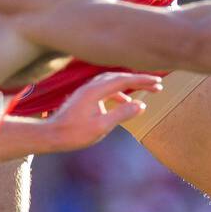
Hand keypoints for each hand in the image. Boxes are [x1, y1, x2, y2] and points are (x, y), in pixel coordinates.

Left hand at [43, 71, 161, 150]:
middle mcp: (91, 86)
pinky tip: (125, 103)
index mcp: (96, 91)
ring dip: (129, 85)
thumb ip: (122, 114)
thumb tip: (141, 105)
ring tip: (144, 92)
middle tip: (157, 85)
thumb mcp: (101, 127)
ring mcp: (87, 90)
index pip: (125, 80)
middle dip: (139, 80)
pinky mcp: (85, 96)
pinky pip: (107, 88)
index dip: (143, 81)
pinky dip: (119, 92)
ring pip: (113, 81)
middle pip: (120, 77)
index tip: (159, 83)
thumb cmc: (74, 133)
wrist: (51, 135)